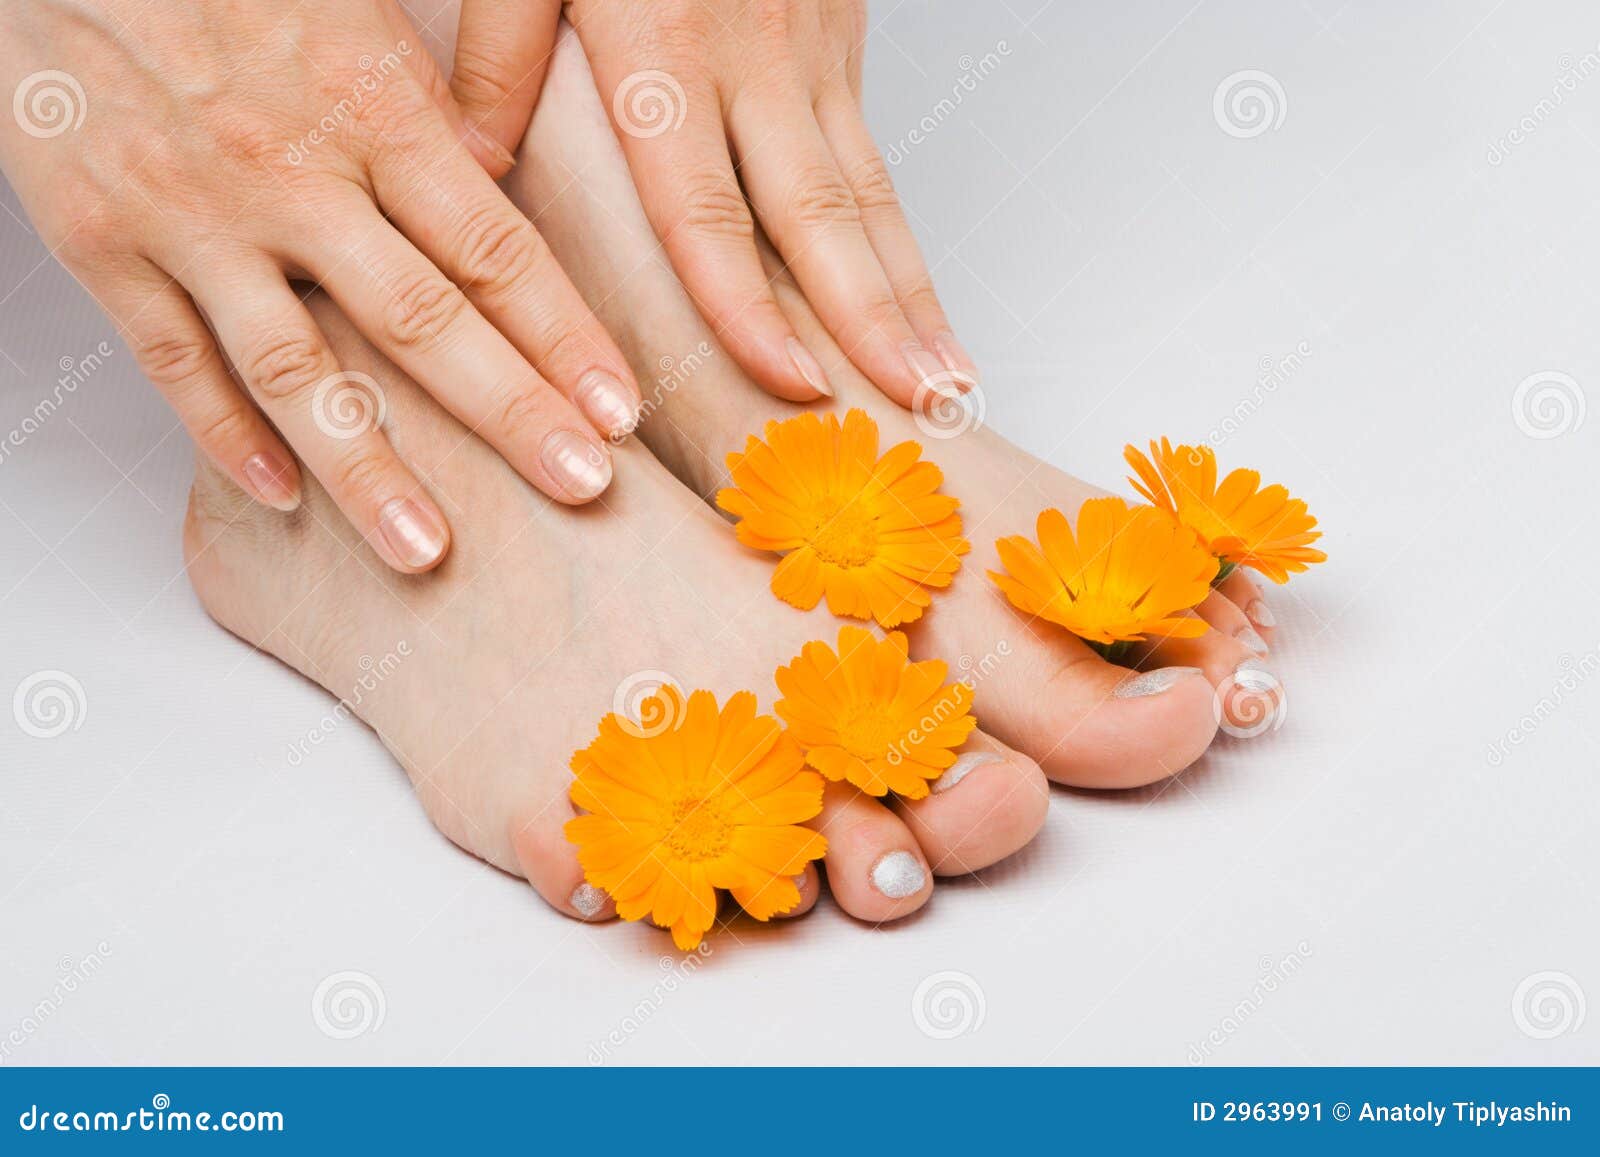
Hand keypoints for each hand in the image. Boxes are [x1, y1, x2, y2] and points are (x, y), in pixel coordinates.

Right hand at [0, 0, 640, 572]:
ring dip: (368, 468)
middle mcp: (293, 174)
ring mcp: (196, 216)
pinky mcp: (104, 243)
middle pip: (423, 320)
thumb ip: (429, 106)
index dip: (566, 338)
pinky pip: (175, 361)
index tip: (621, 412)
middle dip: (512, 415)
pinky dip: (228, 438)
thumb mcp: (356, 14)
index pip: (496, 249)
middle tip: (583, 487)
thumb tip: (501, 177)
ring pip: (295, 368)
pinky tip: (287, 498)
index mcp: (372, 111)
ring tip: (428, 550)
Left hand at [451, 0, 975, 407]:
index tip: (788, 385)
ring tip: (950, 382)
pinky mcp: (841, 40)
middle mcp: (756, 62)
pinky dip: (904, 244)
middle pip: (821, 218)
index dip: (748, 308)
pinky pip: (877, 162)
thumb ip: (500, 55)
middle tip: (920, 411)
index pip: (708, 211)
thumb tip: (471, 167)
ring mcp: (813, 52)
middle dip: (875, 326)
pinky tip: (922, 304)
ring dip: (914, 297)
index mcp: (665, 47)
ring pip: (872, 196)